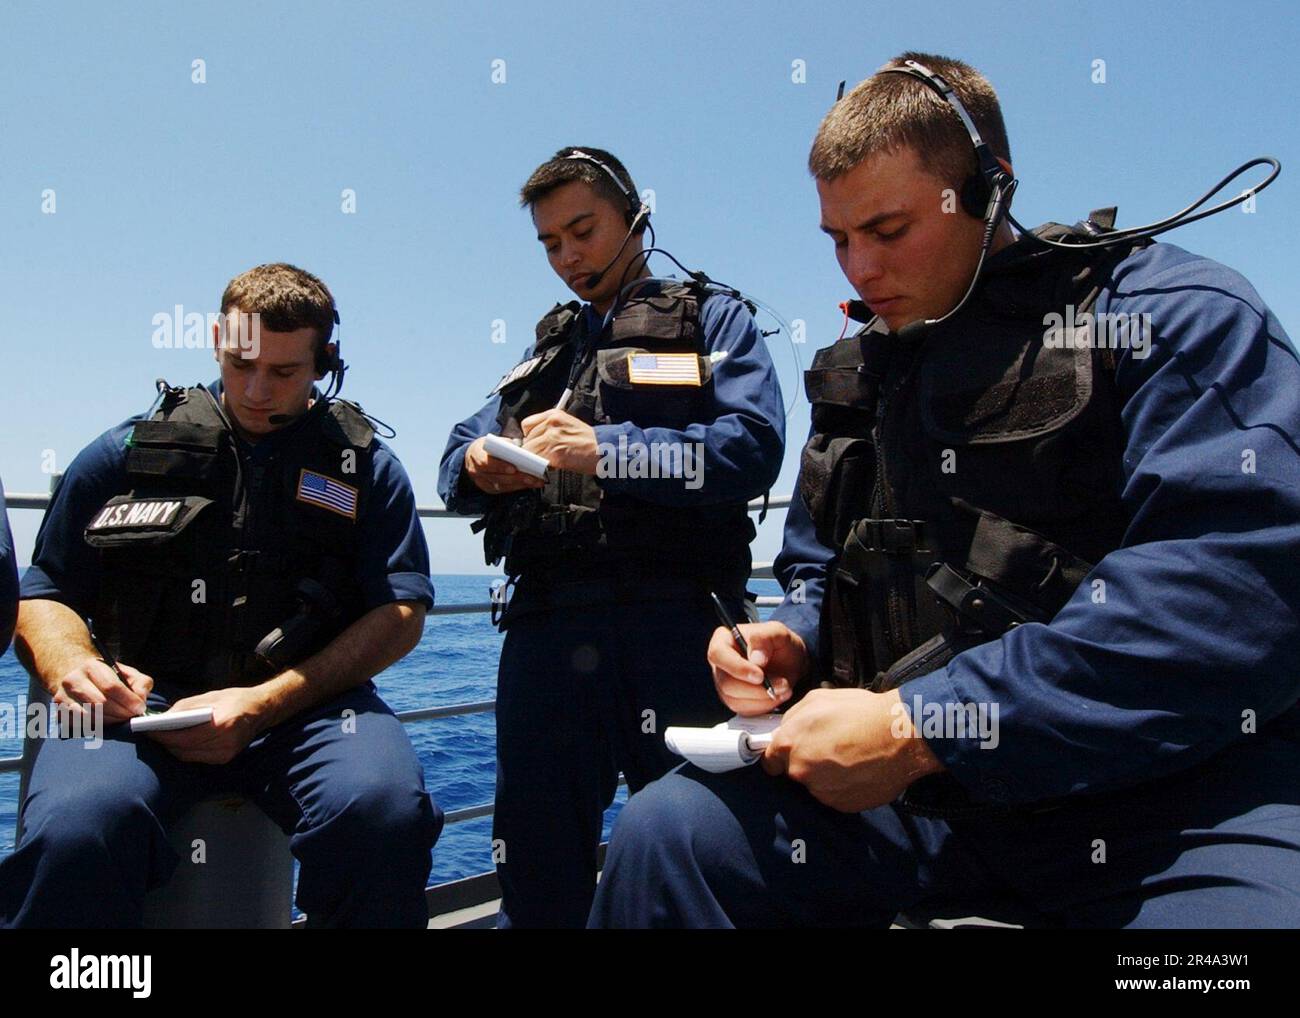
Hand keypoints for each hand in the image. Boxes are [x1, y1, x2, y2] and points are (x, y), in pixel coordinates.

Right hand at [52, 657, 152, 724]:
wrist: (79, 678)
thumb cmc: (108, 678)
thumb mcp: (128, 674)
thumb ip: (141, 683)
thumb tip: (141, 698)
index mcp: (91, 666)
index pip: (111, 686)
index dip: (128, 700)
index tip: (139, 708)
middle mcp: (73, 680)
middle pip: (100, 703)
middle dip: (120, 713)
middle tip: (132, 717)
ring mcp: (63, 696)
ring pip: (90, 716)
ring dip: (110, 722)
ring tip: (121, 719)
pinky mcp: (60, 712)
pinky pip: (81, 725)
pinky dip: (97, 727)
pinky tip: (106, 722)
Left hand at [146, 687, 263, 764]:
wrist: (260, 709)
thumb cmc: (234, 699)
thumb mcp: (209, 697)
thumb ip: (184, 708)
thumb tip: (161, 718)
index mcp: (222, 725)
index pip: (184, 737)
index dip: (163, 735)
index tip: (147, 730)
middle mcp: (225, 743)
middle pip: (184, 750)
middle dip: (165, 742)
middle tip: (151, 733)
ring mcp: (225, 754)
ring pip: (188, 757)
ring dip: (173, 748)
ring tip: (162, 738)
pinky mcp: (225, 759)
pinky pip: (197, 758)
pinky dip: (186, 751)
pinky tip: (179, 742)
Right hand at [464, 435, 545, 494]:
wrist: (472, 456)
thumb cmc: (487, 447)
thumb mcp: (493, 441)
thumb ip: (505, 445)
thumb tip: (522, 452)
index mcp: (476, 455)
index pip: (487, 462)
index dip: (500, 466)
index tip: (514, 468)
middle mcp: (476, 470)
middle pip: (498, 477)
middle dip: (517, 478)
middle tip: (533, 478)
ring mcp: (481, 481)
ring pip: (502, 485)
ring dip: (520, 484)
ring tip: (535, 482)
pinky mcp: (487, 488)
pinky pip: (503, 490)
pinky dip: (516, 487)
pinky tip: (527, 485)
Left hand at [520, 409, 598, 474]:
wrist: (604, 449)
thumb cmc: (589, 441)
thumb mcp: (568, 425)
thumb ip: (550, 428)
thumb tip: (534, 439)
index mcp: (553, 415)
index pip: (526, 424)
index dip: (529, 436)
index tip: (534, 443)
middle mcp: (551, 424)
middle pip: (527, 440)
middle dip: (533, 450)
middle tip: (544, 456)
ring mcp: (552, 438)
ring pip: (530, 452)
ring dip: (536, 459)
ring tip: (548, 462)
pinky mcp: (554, 454)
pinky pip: (537, 462)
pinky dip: (540, 467)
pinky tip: (550, 467)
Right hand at [708, 620, 807, 714]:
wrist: (790, 662)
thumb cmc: (780, 644)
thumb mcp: (778, 632)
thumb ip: (764, 638)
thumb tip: (755, 659)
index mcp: (723, 640)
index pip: (718, 654)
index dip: (737, 667)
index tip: (760, 676)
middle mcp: (720, 663)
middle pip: (726, 683)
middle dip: (757, 689)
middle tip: (782, 684)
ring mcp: (725, 684)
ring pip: (734, 700)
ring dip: (763, 699)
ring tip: (784, 689)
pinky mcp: (735, 700)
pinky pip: (744, 710)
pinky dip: (764, 706)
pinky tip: (778, 696)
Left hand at [761, 687, 943, 811]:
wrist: (900, 737)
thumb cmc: (861, 713)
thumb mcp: (818, 698)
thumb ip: (793, 718)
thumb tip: (786, 731)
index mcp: (790, 744)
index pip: (769, 761)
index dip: (780, 756)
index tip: (791, 753)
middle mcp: (801, 771)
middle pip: (795, 772)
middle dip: (807, 762)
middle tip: (831, 748)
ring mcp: (822, 791)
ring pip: (817, 785)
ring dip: (827, 775)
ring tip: (850, 757)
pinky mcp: (843, 805)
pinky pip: (836, 796)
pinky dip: (844, 786)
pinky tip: (859, 770)